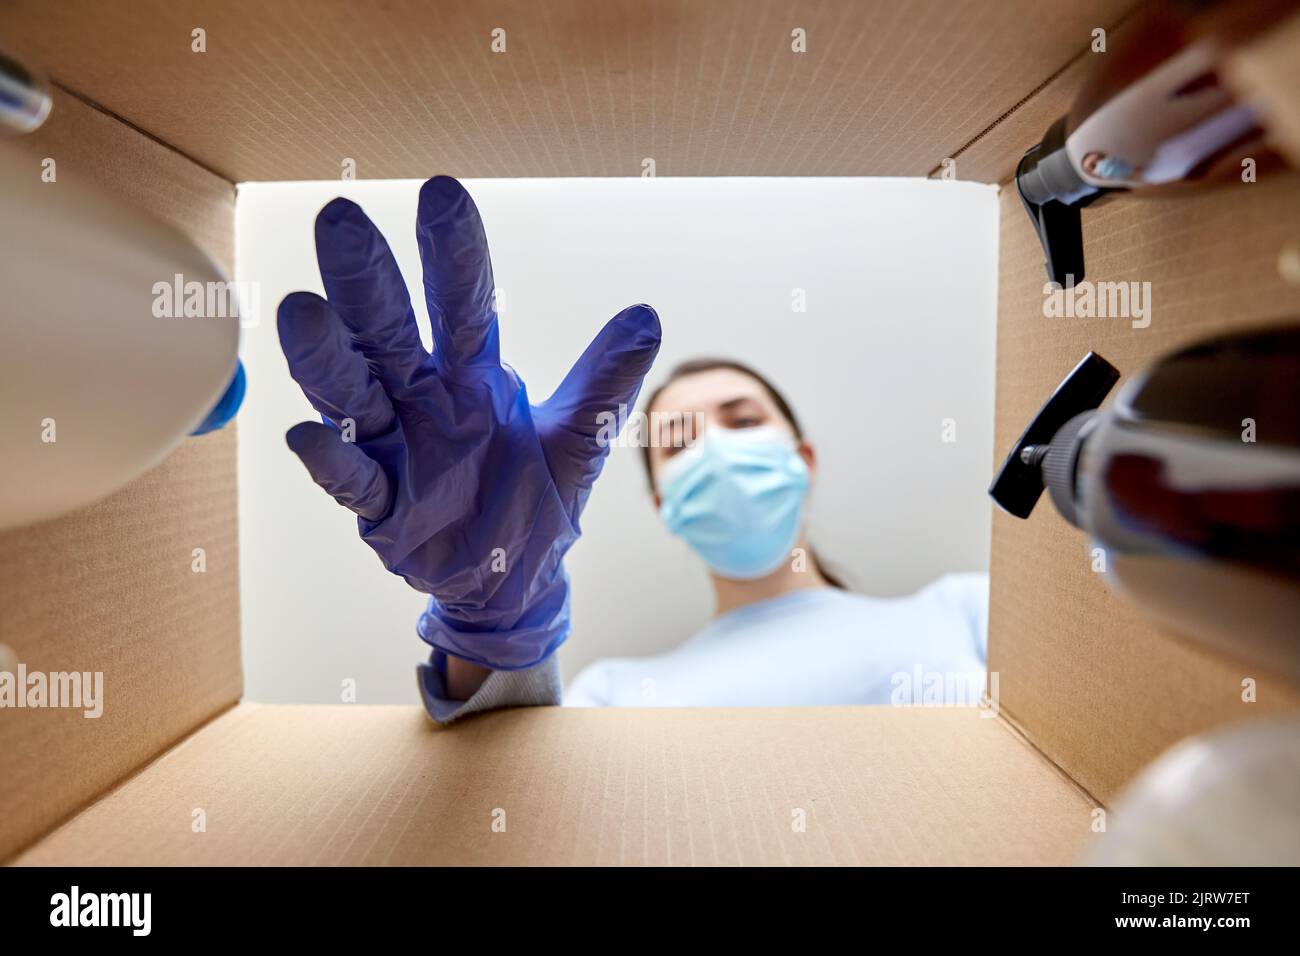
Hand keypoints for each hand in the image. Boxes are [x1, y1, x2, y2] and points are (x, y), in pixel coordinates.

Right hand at [277, 176, 659, 669]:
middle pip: (387, 332)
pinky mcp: (379, 505)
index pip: (461, 304)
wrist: (512, 580)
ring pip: (351, 394)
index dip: (453, 254)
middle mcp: (423, 399)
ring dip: (327, 358)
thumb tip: (647, 316)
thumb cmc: (535, 497)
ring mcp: (395, 448)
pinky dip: (330, 459)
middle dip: (365, 281)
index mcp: (472, 375)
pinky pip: (350, 478)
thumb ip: (602, 384)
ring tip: (302, 311)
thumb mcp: (578, 441)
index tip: (441, 191)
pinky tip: (309, 435)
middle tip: (340, 218)